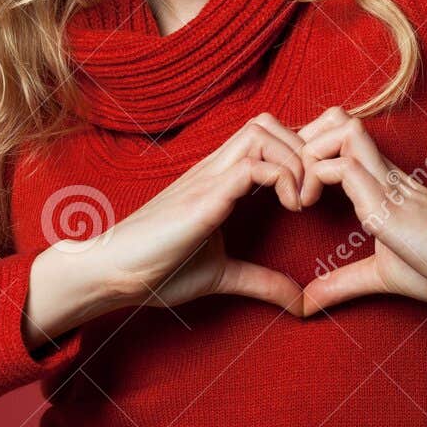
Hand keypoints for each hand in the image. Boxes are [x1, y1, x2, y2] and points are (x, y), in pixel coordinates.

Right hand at [26, 113, 312, 345]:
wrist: (111, 272)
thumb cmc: (156, 269)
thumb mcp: (223, 275)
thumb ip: (262, 282)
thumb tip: (300, 304)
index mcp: (219, 180)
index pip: (267, 138)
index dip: (299, 152)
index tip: (315, 193)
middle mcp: (214, 169)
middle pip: (268, 122)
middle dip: (303, 148)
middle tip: (314, 193)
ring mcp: (209, 178)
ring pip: (263, 131)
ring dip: (296, 159)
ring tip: (304, 201)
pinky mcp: (205, 197)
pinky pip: (253, 166)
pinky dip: (284, 178)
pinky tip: (292, 208)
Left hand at [295, 106, 426, 315]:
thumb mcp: (381, 275)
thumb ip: (343, 282)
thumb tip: (307, 302)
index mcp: (383, 181)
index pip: (339, 134)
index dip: (308, 147)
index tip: (291, 183)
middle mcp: (383, 172)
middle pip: (337, 116)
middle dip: (302, 139)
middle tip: (287, 179)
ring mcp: (386, 182)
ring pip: (340, 127)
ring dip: (308, 152)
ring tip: (297, 191)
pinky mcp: (388, 202)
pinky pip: (345, 168)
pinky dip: (314, 178)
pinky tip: (304, 208)